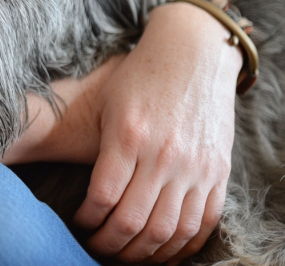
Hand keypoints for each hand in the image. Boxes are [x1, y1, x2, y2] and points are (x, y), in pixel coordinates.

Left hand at [74, 2, 240, 263]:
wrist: (191, 51)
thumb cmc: (138, 75)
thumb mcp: (109, 104)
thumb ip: (102, 150)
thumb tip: (92, 196)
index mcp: (129, 136)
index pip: (103, 197)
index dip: (87, 219)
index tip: (80, 222)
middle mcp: (163, 155)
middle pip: (134, 221)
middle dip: (110, 243)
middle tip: (97, 247)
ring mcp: (195, 165)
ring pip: (168, 230)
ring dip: (144, 252)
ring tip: (126, 254)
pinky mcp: (218, 170)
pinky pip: (203, 221)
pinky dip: (182, 244)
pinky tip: (163, 250)